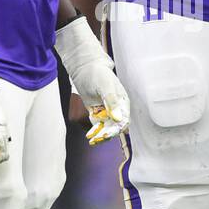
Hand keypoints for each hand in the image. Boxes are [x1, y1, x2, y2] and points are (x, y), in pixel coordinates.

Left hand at [55, 16, 129, 144]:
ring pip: (107, 128)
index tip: (107, 134)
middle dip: (108, 134)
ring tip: (92, 140)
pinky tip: (89, 137)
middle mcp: (116, 108)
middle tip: (98, 138)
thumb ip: (111, 102)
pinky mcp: (96, 112)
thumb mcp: (106, 86)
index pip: (124, 120)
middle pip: (115, 127)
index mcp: (123, 103)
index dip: (117, 129)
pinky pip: (98, 126)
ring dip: (101, 136)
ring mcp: (106, 111)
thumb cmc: (98, 74)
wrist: (85, 68)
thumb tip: (117, 118)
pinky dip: (95, 132)